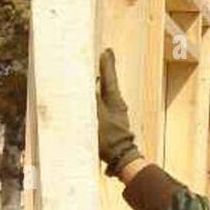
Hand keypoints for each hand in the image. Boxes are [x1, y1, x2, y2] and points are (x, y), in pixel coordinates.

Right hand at [97, 50, 142, 174]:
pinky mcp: (110, 124)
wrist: (121, 159)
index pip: (110, 77)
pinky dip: (95, 101)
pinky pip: (101, 107)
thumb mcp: (98, 115)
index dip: (107, 64)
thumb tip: (90, 84)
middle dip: (102, 73)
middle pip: (107, 84)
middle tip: (99, 59)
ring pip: (104, 95)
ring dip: (97, 87)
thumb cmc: (109, 137)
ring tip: (90, 77)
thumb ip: (93, 99)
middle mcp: (116, 104)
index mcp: (115, 99)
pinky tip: (88, 102)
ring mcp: (114, 114)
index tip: (107, 51)